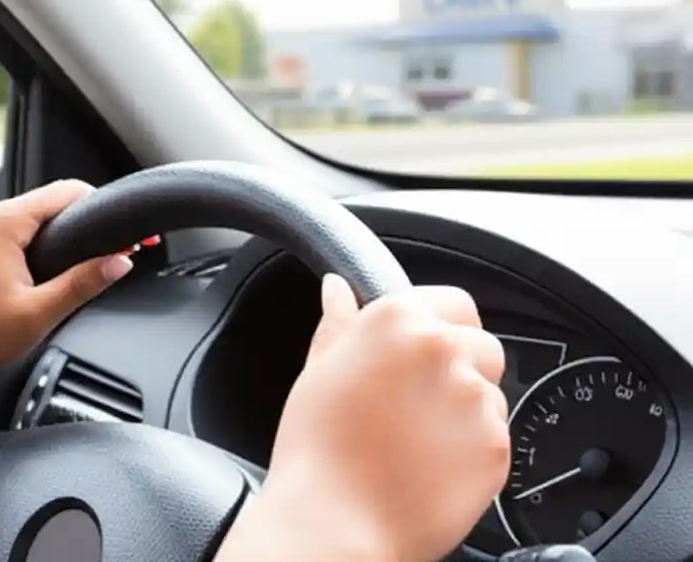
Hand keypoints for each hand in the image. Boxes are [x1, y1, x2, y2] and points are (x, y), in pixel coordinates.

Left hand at [0, 180, 133, 386]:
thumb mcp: (38, 313)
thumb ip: (83, 283)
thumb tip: (120, 262)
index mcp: (5, 221)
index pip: (71, 192)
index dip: (108, 212)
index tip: (134, 236)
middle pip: (56, 203)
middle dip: (92, 226)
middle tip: (122, 253)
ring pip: (39, 219)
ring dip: (68, 238)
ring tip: (94, 265)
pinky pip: (22, 233)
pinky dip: (46, 246)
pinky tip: (57, 272)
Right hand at [218, 276, 508, 561]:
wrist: (335, 523)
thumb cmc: (316, 452)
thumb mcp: (316, 374)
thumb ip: (338, 324)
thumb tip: (338, 289)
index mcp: (397, 321)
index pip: (451, 302)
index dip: (436, 327)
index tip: (418, 352)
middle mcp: (444, 350)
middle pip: (480, 345)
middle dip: (459, 366)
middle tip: (415, 400)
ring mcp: (475, 399)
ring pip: (489, 392)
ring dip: (465, 409)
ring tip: (416, 440)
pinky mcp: (496, 447)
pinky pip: (494, 437)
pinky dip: (470, 449)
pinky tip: (429, 465)